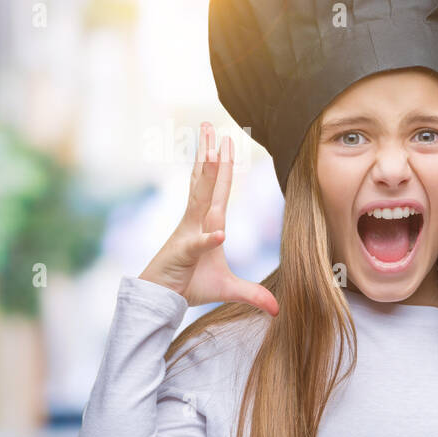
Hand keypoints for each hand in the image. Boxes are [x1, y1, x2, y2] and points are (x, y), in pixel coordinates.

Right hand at [139, 122, 278, 316]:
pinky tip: (218, 234)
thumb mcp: (229, 289)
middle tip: (212, 128)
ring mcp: (189, 235)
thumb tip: (277, 308)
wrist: (161, 299)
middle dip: (211, 156)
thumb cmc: (189, 285)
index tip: (224, 141)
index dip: (222, 166)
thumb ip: (253, 294)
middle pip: (206, 184)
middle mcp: (197, 222)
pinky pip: (198, 245)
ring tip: (211, 153)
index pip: (218, 189)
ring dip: (206, 177)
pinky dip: (207, 240)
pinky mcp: (184, 255)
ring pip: (200, 201)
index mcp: (208, 223)